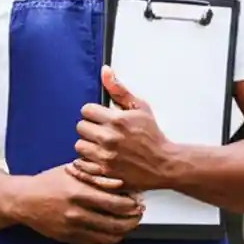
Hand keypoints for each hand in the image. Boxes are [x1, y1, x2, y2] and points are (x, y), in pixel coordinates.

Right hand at [10, 163, 144, 243]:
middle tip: (139, 212)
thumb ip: (96, 174)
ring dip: (124, 230)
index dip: (131, 204)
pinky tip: (114, 230)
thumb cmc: (49, 181)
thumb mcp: (72, 170)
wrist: (24, 200)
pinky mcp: (69, 238)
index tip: (138, 200)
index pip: (115, 203)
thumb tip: (121, 180)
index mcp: (78, 192)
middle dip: (133, 218)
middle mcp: (76, 212)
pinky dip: (110, 237)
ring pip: (109, 235)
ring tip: (130, 222)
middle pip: (116, 222)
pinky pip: (97, 242)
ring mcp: (73, 228)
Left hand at [71, 65, 178, 191]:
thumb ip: (119, 90)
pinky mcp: (104, 172)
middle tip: (100, 131)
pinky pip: (82, 163)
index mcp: (116, 120)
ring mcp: (105, 157)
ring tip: (99, 144)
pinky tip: (98, 157)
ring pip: (79, 145)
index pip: (86, 110)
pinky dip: (87, 160)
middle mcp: (108, 138)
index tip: (100, 117)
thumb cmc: (152, 135)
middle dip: (90, 127)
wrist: (164, 164)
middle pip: (80, 127)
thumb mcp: (140, 108)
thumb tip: (105, 71)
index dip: (93, 112)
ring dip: (88, 144)